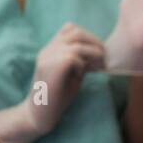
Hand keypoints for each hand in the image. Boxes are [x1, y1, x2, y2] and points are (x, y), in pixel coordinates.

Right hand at [0, 23, 105, 142]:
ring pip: (76, 42)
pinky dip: (82, 64)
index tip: (96, 54)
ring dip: (92, 53)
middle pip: (75, 31)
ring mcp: (47, 57)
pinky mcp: (50, 67)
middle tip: (103, 59)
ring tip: (98, 66)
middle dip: (94, 42)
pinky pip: (73, 57)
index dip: (87, 37)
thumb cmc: (57, 97)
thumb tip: (99, 52)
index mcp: (50, 49)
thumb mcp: (72, 73)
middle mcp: (46, 50)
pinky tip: (81, 75)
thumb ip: (81, 60)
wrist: (39, 114)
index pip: (70, 28)